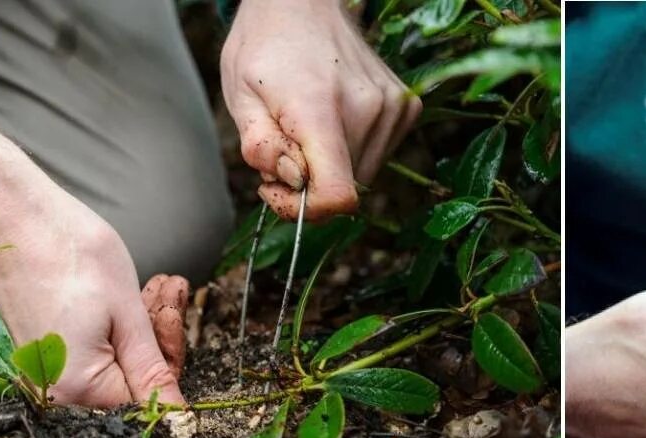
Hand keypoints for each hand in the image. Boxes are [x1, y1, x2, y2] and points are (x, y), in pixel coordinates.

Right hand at [0, 56, 182, 407]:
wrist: (9, 213)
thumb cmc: (69, 251)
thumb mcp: (126, 310)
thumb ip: (151, 369)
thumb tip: (176, 415)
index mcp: (76, 390)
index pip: (145, 399)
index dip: (168, 355)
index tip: (173, 311)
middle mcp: (48, 393)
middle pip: (125, 383)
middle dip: (154, 337)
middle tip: (164, 289)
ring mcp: (34, 374)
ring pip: (106, 364)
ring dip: (133, 327)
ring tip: (147, 282)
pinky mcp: (28, 355)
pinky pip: (80, 352)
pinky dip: (105, 326)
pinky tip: (115, 291)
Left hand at [221, 0, 421, 220]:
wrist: (302, 2)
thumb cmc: (264, 46)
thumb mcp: (240, 95)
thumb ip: (260, 145)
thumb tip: (294, 181)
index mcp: (319, 106)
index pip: (337, 194)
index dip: (305, 209)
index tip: (278, 189)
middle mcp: (367, 108)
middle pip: (346, 187)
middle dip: (309, 183)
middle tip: (282, 148)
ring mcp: (392, 105)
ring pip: (362, 174)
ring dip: (331, 166)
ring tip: (305, 127)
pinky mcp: (406, 105)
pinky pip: (379, 153)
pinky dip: (353, 149)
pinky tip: (333, 117)